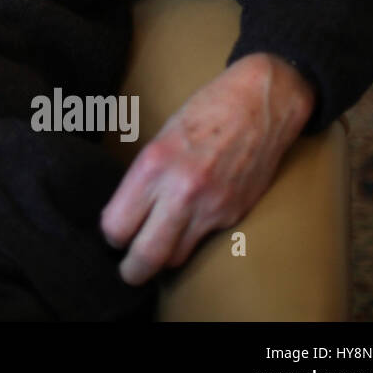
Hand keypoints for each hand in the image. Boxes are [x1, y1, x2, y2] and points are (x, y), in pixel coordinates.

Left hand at [99, 52, 314, 285]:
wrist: (261, 103)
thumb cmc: (205, 111)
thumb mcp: (160, 136)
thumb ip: (145, 175)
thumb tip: (128, 208)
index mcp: (154, 165)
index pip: (118, 223)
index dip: (111, 234)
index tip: (113, 232)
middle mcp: (182, 190)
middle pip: (146, 254)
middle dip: (132, 270)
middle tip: (127, 270)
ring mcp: (212, 206)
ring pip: (176, 256)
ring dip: (162, 258)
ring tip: (154, 250)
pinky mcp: (235, 214)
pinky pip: (203, 240)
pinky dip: (190, 240)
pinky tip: (185, 227)